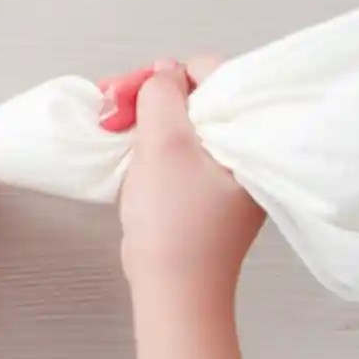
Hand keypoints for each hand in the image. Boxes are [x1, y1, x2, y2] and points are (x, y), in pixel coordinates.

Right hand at [101, 58, 264, 295]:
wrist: (172, 287)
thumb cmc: (174, 219)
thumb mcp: (163, 143)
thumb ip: (162, 93)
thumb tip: (165, 71)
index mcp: (249, 132)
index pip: (213, 74)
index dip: (164, 76)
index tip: (126, 93)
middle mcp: (244, 146)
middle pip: (194, 95)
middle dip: (147, 94)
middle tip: (109, 107)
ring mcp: (225, 168)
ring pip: (182, 120)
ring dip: (143, 115)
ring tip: (108, 123)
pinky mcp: (205, 186)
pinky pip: (179, 145)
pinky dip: (150, 138)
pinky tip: (124, 143)